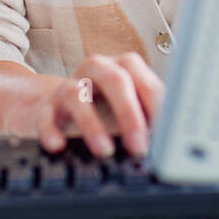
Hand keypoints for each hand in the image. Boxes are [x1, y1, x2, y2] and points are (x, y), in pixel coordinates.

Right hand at [8, 52, 164, 159]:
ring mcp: (69, 86)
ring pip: (77, 95)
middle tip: (140, 147)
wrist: (57, 105)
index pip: (143, 77)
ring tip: (104, 151)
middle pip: (115, 80)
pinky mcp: (45, 107)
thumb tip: (173, 139)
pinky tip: (58, 145)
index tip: (165, 133)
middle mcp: (95, 70)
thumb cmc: (104, 107)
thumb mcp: (129, 106)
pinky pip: (45, 115)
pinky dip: (51, 130)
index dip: (155, 104)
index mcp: (122, 67)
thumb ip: (150, 114)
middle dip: (129, 114)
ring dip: (91, 124)